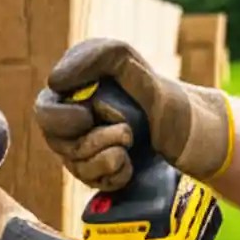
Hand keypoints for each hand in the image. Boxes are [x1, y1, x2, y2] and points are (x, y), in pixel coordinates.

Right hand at [33, 37, 233, 190]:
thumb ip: (98, 57)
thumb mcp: (133, 64)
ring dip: (108, 157)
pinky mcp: (100, 173)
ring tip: (133, 144)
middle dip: (90, 142)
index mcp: (76, 91)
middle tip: (125, 132)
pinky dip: (115, 174)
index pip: (44, 112)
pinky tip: (131, 164)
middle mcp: (76, 120)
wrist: (195, 136)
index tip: (89, 115)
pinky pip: (93, 183)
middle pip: (56, 143)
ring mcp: (86, 149)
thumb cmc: (165, 98)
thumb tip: (54, 81)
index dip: (63, 120)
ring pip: (75, 165)